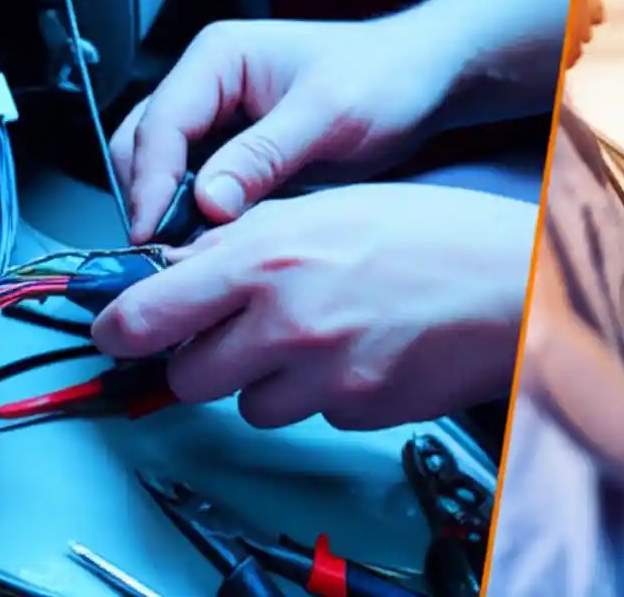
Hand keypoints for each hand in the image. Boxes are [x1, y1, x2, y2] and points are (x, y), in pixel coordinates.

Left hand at [90, 183, 535, 430]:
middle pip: (187, 376)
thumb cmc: (432, 233)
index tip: (112, 328)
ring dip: (262, 379)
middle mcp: (285, 323)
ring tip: (312, 336)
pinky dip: (321, 392)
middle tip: (226, 332)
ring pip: (248, 405)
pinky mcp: (355, 412)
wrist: (512, 284)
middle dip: (198, 358)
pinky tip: (357, 352)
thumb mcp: (326, 207)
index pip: (147, 313)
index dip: (116, 326)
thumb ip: (247, 238)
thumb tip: (185, 264)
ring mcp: (322, 377)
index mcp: (267, 258)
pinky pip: (311, 415)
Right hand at [111, 15, 468, 241]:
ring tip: (194, 256)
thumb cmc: (385, 78)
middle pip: (146, 149)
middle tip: (169, 255)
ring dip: (174, 214)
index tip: (152, 234)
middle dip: (153, 200)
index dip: (150, 184)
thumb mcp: (328, 115)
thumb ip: (264, 155)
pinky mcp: (239, 154)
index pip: (159, 124)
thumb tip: (207, 201)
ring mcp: (221, 121)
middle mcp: (208, 86)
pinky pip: (201, 190)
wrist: (424, 81)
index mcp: (217, 58)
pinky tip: (221, 246)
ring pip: (167, 174)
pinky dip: (202, 219)